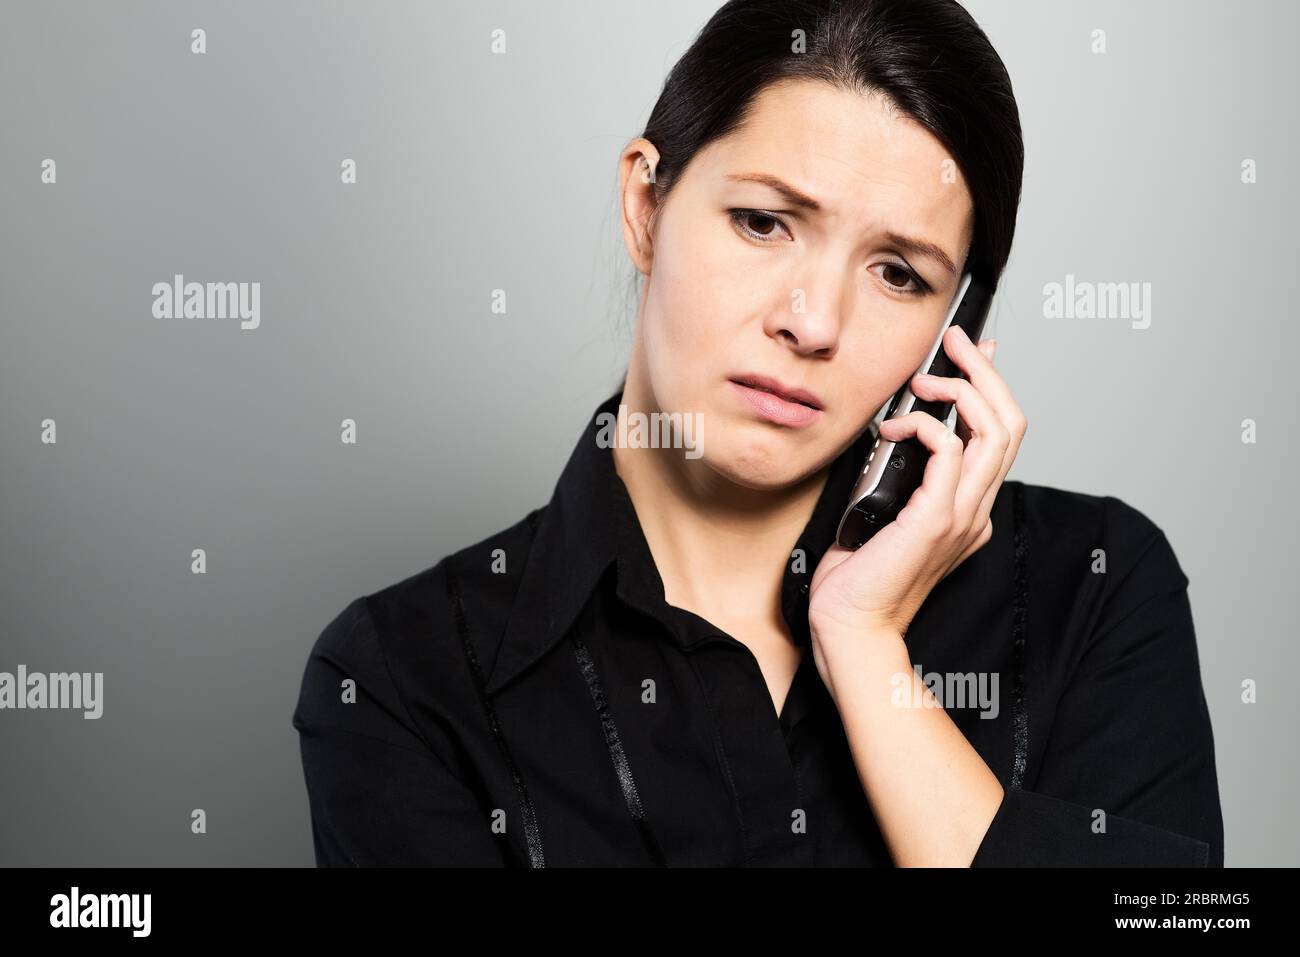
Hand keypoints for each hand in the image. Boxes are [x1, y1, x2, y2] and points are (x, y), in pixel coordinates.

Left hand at [807, 326, 1026, 654]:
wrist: (852, 628)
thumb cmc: (857, 579)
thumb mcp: (882, 513)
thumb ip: (897, 479)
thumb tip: (888, 434)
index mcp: (968, 510)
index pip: (999, 436)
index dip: (992, 387)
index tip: (973, 354)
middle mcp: (976, 510)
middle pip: (1011, 423)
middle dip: (986, 372)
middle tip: (956, 343)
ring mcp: (962, 515)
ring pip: (994, 430)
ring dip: (963, 388)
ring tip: (926, 378)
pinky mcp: (936, 520)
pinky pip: (948, 450)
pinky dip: (924, 424)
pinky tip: (894, 425)